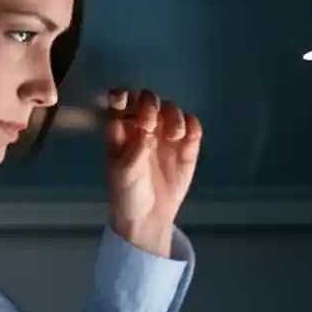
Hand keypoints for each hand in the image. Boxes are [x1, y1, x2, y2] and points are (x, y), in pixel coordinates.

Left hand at [104, 87, 201, 257]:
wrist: (149, 217)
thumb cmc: (128, 193)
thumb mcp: (125, 171)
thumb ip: (136, 146)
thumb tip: (149, 127)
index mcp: (121, 128)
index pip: (120, 100)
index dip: (123, 94)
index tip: (126, 101)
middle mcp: (143, 125)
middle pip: (148, 98)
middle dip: (150, 104)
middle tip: (151, 123)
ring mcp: (165, 134)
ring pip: (171, 108)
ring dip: (173, 116)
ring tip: (174, 136)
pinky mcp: (186, 145)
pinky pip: (192, 125)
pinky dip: (191, 126)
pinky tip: (187, 139)